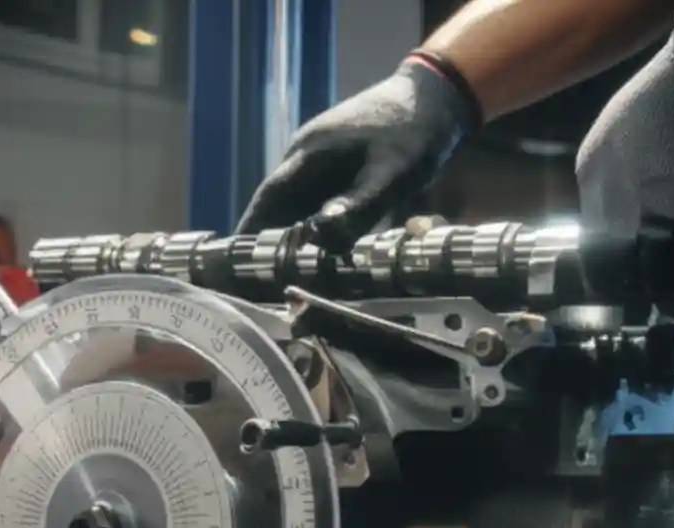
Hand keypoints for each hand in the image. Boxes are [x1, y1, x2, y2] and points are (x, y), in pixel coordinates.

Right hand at [236, 58, 477, 251]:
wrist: (437, 99)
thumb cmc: (414, 134)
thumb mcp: (391, 175)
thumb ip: (357, 208)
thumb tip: (319, 239)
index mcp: (309, 153)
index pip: (268, 198)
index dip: (251, 231)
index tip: (236, 264)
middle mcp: (307, 155)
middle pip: (279, 204)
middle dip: (269, 240)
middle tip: (263, 282)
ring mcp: (323, 158)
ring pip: (299, 203)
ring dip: (292, 234)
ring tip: (288, 275)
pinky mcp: (340, 164)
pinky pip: (318, 199)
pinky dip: (314, 224)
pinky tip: (322, 249)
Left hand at [576, 0, 673, 312]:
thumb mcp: (622, 128)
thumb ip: (615, 171)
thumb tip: (620, 207)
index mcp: (593, 178)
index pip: (591, 238)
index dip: (612, 259)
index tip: (627, 268)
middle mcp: (617, 206)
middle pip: (617, 269)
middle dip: (636, 285)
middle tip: (653, 290)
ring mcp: (658, 218)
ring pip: (663, 279)